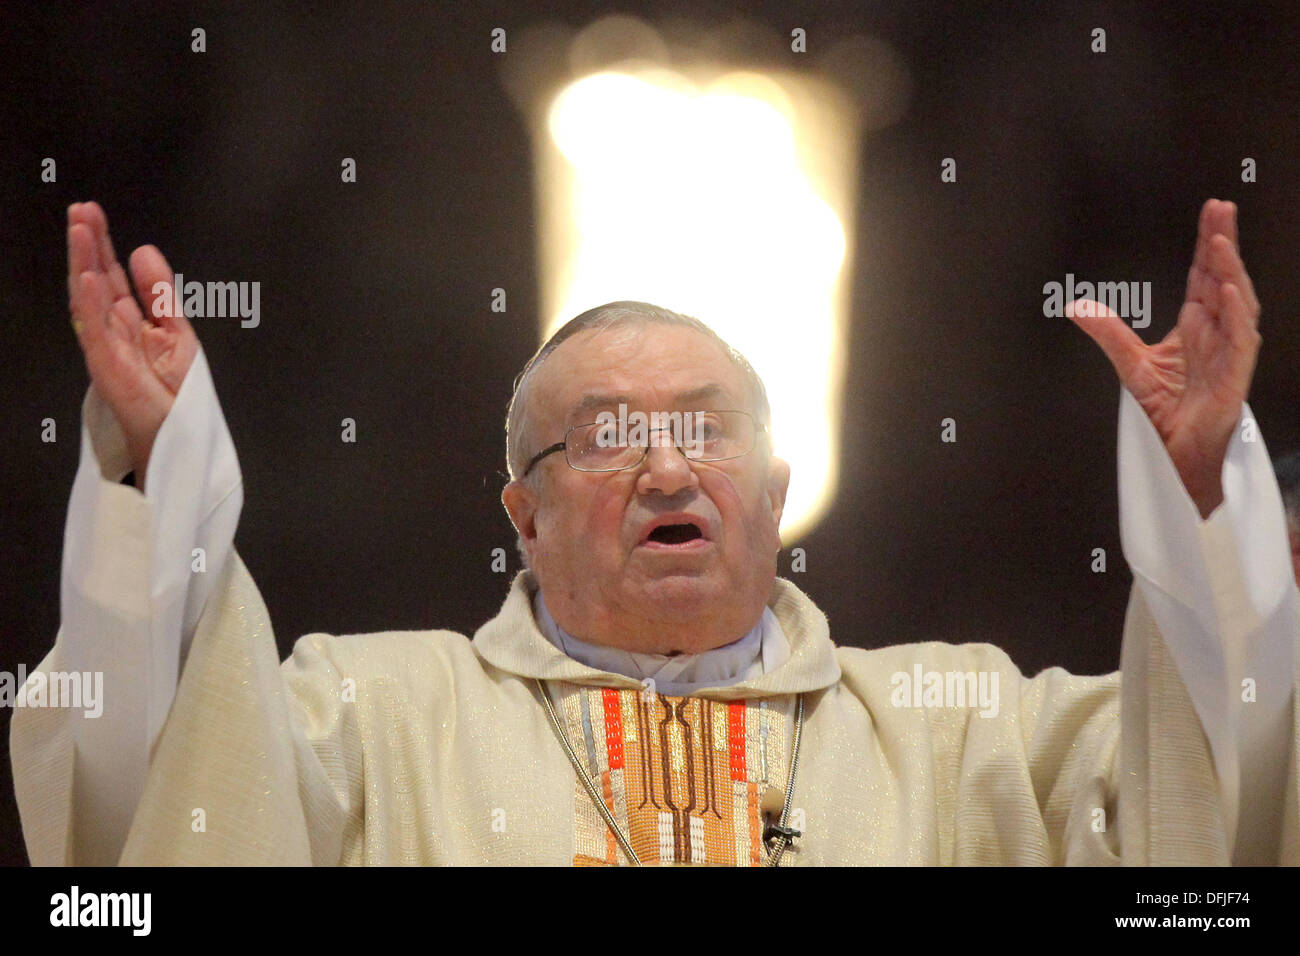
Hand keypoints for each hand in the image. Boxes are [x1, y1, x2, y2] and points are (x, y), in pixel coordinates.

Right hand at [68, 202, 196, 487]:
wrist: (179, 435)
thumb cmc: (176, 391)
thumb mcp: (177, 331)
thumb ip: (160, 293)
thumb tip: (144, 252)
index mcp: (130, 320)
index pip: (112, 274)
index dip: (102, 243)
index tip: (92, 213)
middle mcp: (113, 329)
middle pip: (96, 278)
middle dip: (88, 244)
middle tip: (81, 210)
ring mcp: (107, 346)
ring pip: (89, 297)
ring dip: (83, 263)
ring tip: (79, 231)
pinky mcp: (107, 366)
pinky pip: (95, 330)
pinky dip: (90, 303)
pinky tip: (87, 277)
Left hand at [1067, 199, 1260, 517]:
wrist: (1178, 453)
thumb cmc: (1168, 411)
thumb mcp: (1129, 364)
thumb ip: (1108, 333)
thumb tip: (1078, 307)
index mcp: (1197, 326)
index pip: (1204, 274)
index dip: (1208, 243)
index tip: (1210, 212)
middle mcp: (1217, 333)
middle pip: (1224, 279)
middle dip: (1223, 244)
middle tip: (1221, 210)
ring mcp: (1228, 353)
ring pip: (1236, 303)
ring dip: (1229, 271)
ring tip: (1220, 242)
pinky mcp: (1233, 376)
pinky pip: (1239, 341)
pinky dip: (1234, 316)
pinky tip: (1227, 293)